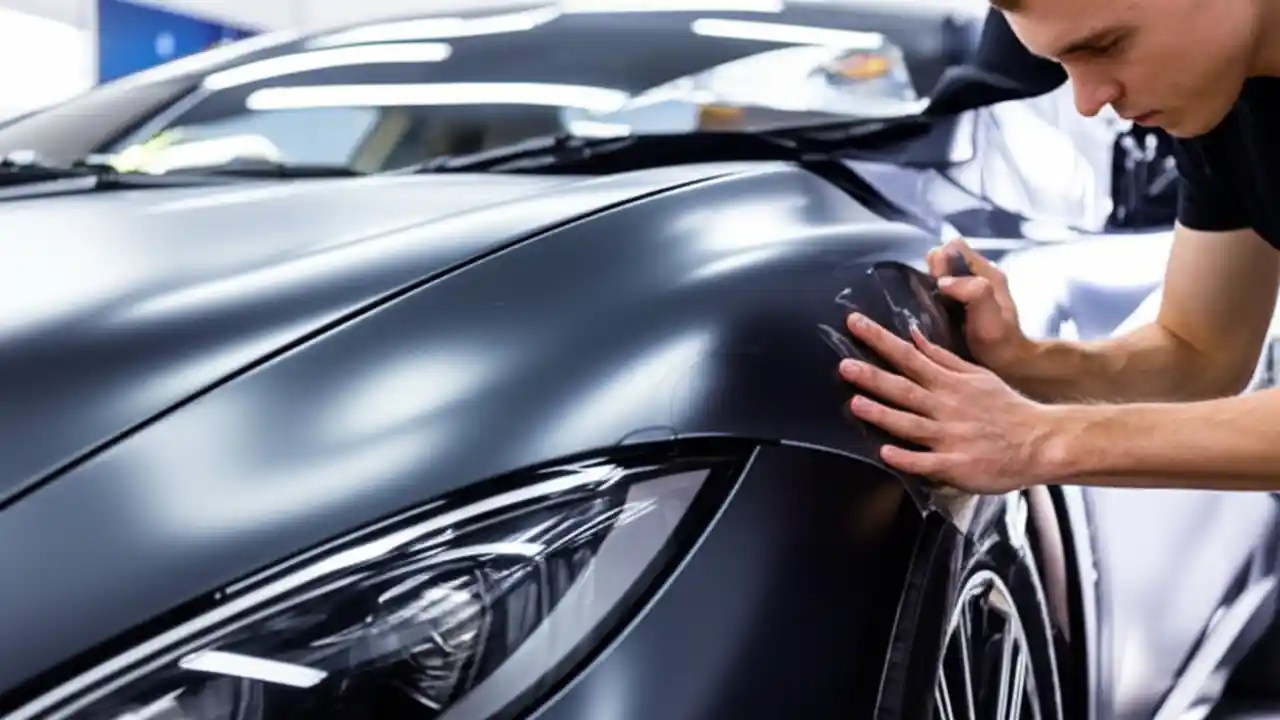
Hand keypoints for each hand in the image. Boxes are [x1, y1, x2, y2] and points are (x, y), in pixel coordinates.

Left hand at [838, 311, 1064, 493]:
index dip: (880, 340)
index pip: (908, 356)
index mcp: (950, 383)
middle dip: (873, 376)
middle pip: (904, 389)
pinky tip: (885, 453)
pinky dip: (907, 458)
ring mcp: (951, 437)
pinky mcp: (957, 465)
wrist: (1040, 441)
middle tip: (844, 365)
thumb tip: (912, 335)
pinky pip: (928, 462)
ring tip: (856, 404)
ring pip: (910, 424)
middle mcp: (947, 407)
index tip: (854, 323)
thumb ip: (942, 357)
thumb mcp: (976, 374)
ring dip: (883, 414)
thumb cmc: (1005, 407)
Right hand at [927, 239, 1032, 374]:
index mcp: (986, 272)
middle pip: (942, 259)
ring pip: (938, 275)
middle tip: (935, 299)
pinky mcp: (958, 303)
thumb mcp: (990, 316)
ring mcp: (966, 289)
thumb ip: (973, 291)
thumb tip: (943, 281)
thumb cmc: (999, 341)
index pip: (953, 247)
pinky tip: (933, 316)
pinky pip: (937, 291)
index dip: (941, 261)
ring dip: (929, 288)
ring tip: (933, 309)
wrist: (1007, 365)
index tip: (938, 284)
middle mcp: (976, 275)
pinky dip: (931, 299)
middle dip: (932, 274)